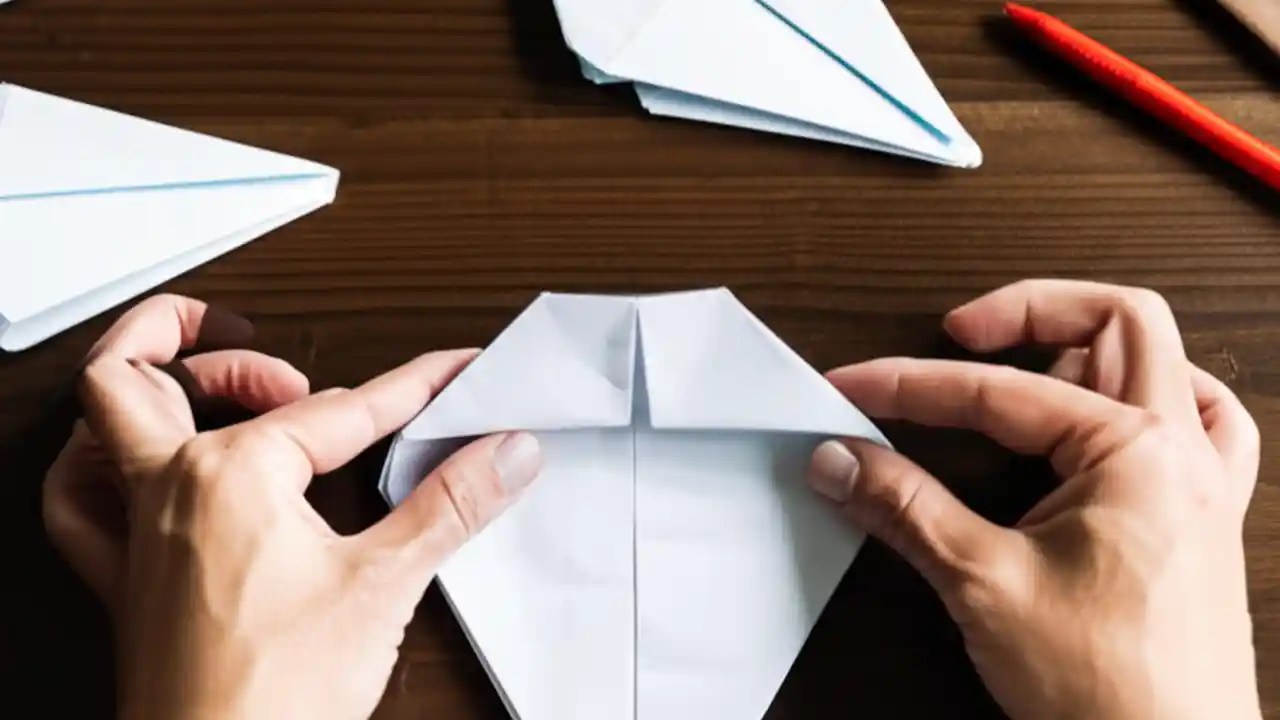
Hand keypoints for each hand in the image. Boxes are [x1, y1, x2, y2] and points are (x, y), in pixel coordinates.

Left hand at [43, 295, 542, 719]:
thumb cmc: (271, 696)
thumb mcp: (383, 584)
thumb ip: (449, 506)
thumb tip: (503, 454)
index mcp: (232, 473)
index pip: (343, 407)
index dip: (410, 386)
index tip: (449, 372)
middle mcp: (167, 488)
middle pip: (148, 374)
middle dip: (197, 334)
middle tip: (264, 345)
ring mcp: (136, 533)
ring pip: (95, 429)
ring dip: (135, 390)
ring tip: (189, 378)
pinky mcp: (127, 582)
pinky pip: (78, 508)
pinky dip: (94, 474)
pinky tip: (132, 471)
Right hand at [808, 280, 1260, 719]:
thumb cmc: (1109, 688)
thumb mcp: (985, 585)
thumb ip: (906, 508)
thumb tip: (840, 459)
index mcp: (1137, 452)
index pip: (1000, 390)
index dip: (911, 385)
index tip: (853, 389)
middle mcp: (1184, 452)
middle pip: (1120, 321)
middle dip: (1031, 308)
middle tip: (959, 331)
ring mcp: (1204, 485)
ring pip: (1171, 364)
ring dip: (1102, 344)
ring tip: (1038, 359)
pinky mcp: (1202, 522)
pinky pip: (1205, 427)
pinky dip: (1158, 401)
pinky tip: (1112, 422)